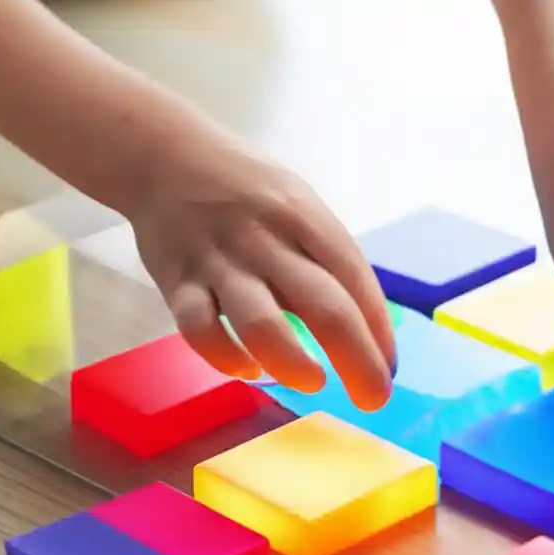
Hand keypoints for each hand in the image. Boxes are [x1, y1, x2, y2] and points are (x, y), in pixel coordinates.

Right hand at [126, 123, 394, 410]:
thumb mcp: (297, 205)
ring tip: (312, 382)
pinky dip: (225, 357)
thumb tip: (366, 332)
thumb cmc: (247, 193)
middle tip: (372, 398)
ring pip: (261, 323)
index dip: (379, 330)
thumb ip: (325, 260)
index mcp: (305, 217)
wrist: (163, 156)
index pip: (355, 279)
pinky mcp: (175, 281)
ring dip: (293, 362)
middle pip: (325, 307)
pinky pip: (200, 329)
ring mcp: (219, 262)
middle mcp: (266, 239)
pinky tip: (246, 369)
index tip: (390, 367)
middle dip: (358, 361)